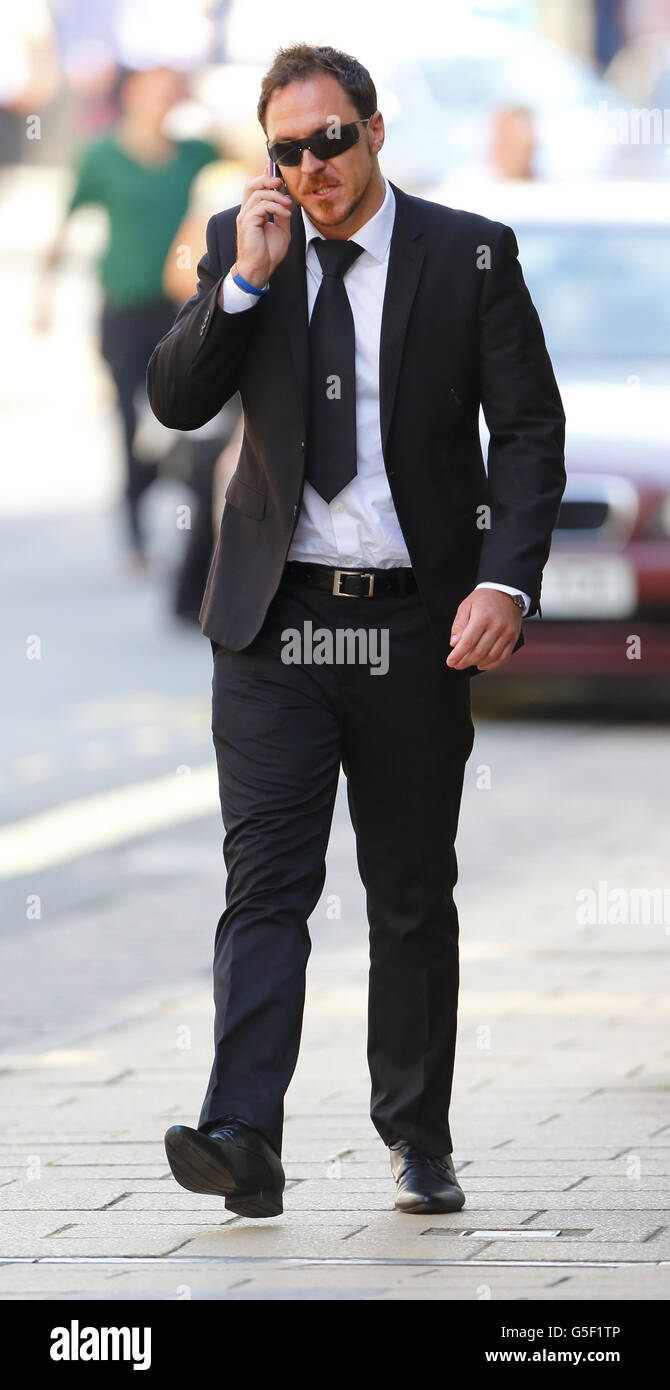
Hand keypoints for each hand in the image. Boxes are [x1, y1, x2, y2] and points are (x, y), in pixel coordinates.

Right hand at [235, 171, 292, 287]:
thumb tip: (286, 200)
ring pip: (258, 194)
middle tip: (280, 182)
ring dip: (276, 196)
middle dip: (266, 179)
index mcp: (253, 212)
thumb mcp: (281, 229)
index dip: (265, 178)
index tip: (279, 175)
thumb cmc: (268, 253)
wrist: (260, 269)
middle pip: (251, 185)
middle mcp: (247, 212)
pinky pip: (262, 206)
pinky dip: (276, 207)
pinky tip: (285, 213)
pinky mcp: (247, 222)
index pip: (256, 189)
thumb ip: (282, 214)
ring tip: (288, 204)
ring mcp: (245, 216)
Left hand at [446, 588, 521, 670]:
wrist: (506, 592)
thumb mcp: (466, 606)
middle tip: (456, 664)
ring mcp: (507, 633)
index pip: (468, 642)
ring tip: (467, 663)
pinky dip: (491, 664)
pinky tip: (481, 664)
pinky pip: (503, 657)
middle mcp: (497, 626)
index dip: (458, 655)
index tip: (450, 662)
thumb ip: (459, 625)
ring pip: (490, 657)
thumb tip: (454, 644)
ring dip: (476, 663)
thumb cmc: (483, 599)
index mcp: (483, 617)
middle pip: (479, 652)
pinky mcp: (514, 637)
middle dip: (465, 661)